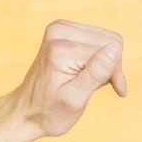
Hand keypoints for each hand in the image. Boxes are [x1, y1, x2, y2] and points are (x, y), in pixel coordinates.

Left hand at [7, 19, 126, 138]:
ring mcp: (59, 28)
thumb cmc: (49, 112)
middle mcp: (59, 31)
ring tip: (87, 82)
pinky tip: (85, 73)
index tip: (113, 91)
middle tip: (93, 87)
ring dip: (103, 63)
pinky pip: (96, 39)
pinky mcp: (63, 30)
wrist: (26, 112)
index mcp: (62, 47)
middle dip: (109, 66)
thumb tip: (115, 49)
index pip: (111, 48)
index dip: (114, 73)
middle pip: (110, 40)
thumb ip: (96, 73)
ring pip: (106, 39)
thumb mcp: (75, 100)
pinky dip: (96, 58)